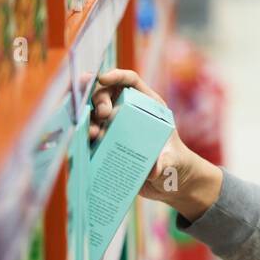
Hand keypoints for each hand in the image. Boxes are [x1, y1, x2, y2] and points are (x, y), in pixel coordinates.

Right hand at [89, 68, 222, 222]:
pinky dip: (83, 136)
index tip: (102, 79)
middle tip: (102, 114)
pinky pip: (88, 136)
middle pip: (105, 94)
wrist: (170, 183)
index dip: (115, 76)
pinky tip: (85, 143)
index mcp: (148, 105)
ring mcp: (114, 128)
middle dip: (98, 98)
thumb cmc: (177, 164)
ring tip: (94, 134)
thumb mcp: (173, 162)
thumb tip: (153, 169)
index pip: (129, 81)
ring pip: (92, 114)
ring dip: (88, 119)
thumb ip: (165, 163)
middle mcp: (128, 112)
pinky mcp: (105, 145)